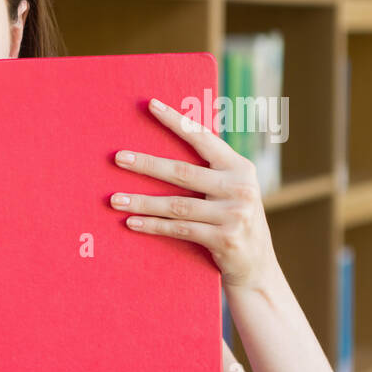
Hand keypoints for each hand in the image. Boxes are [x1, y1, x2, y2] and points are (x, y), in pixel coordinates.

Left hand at [110, 97, 279, 290]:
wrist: (257, 267)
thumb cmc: (233, 221)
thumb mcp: (231, 191)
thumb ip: (210, 171)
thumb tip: (165, 148)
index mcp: (240, 168)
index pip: (203, 139)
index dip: (176, 122)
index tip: (151, 105)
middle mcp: (240, 188)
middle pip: (182, 172)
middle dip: (147, 164)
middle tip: (118, 157)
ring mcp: (234, 214)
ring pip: (176, 205)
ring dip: (141, 202)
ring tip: (114, 199)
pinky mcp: (224, 239)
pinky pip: (179, 229)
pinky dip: (152, 226)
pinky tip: (131, 223)